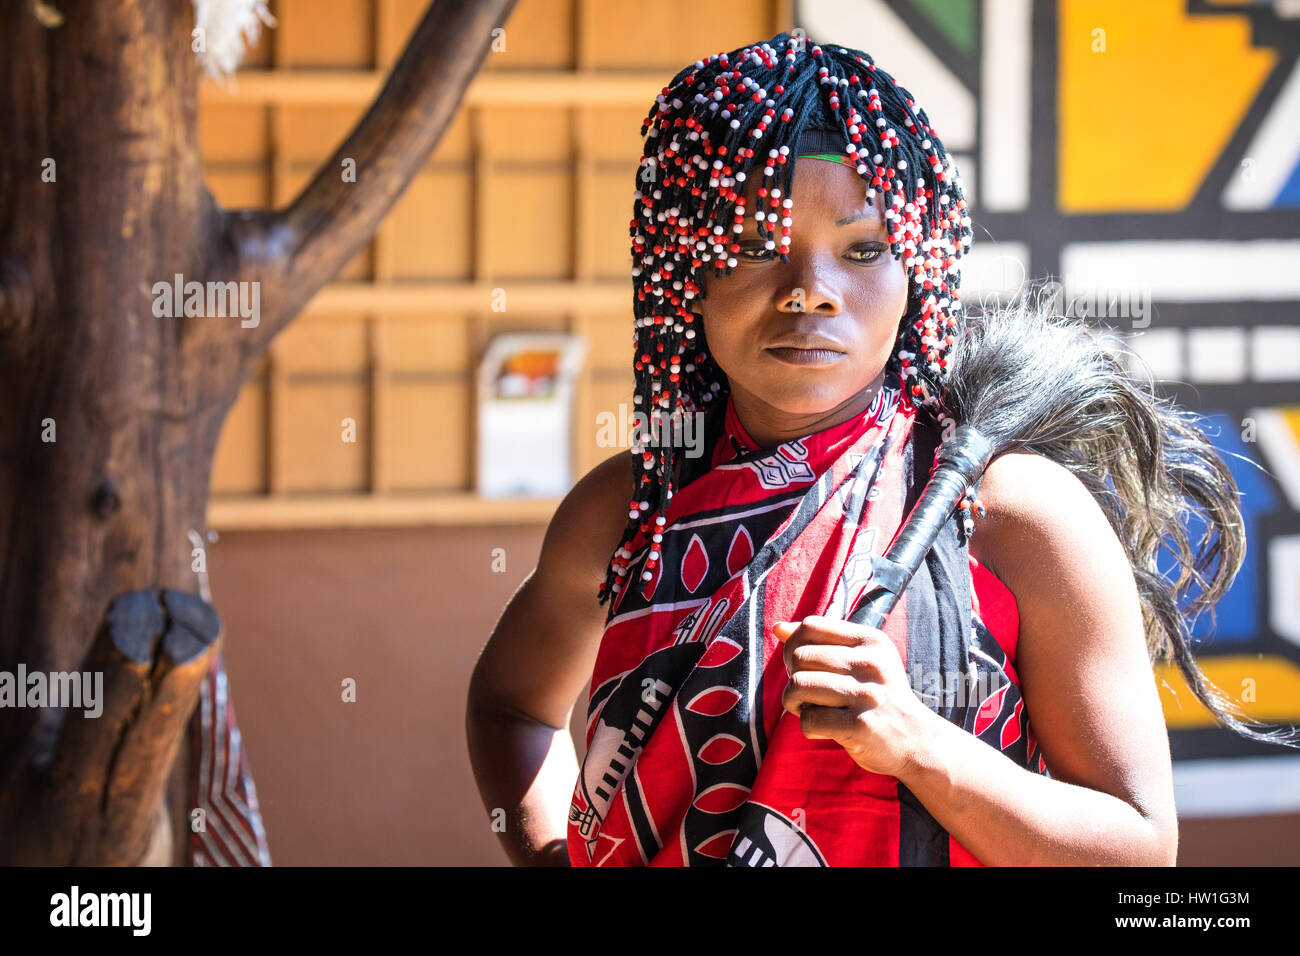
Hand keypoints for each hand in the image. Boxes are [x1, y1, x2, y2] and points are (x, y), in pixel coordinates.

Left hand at [773, 615, 935, 778]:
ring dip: (793, 702)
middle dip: (792, 677)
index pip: (811, 625)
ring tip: (809, 709)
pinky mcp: (859, 726)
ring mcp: (866, 695)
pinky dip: (807, 726)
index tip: (802, 666)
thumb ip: (822, 642)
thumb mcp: (862, 660)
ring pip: (798, 686)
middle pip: (800, 656)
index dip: (794, 645)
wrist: (917, 740)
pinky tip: (823, 729)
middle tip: (805, 693)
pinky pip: (809, 720)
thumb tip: (778, 628)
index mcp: (870, 640)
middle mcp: (870, 663)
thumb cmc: (880, 696)